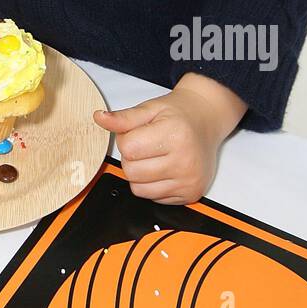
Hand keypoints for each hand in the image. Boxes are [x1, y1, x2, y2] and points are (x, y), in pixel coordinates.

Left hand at [94, 85, 227, 204]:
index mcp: (174, 135)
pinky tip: (165, 169)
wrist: (206, 121)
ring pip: (139, 189)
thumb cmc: (178, 115)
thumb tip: (100, 118)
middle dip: (131, 158)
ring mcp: (188, 181)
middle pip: (131, 171)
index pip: (128, 149)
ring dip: (140, 175)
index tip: (138, 133)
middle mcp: (184, 161)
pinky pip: (154, 199)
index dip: (126, 140)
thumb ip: (123, 118)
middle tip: (146, 145)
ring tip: (155, 157)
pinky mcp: (190, 194)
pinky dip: (153, 185)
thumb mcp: (150, 109)